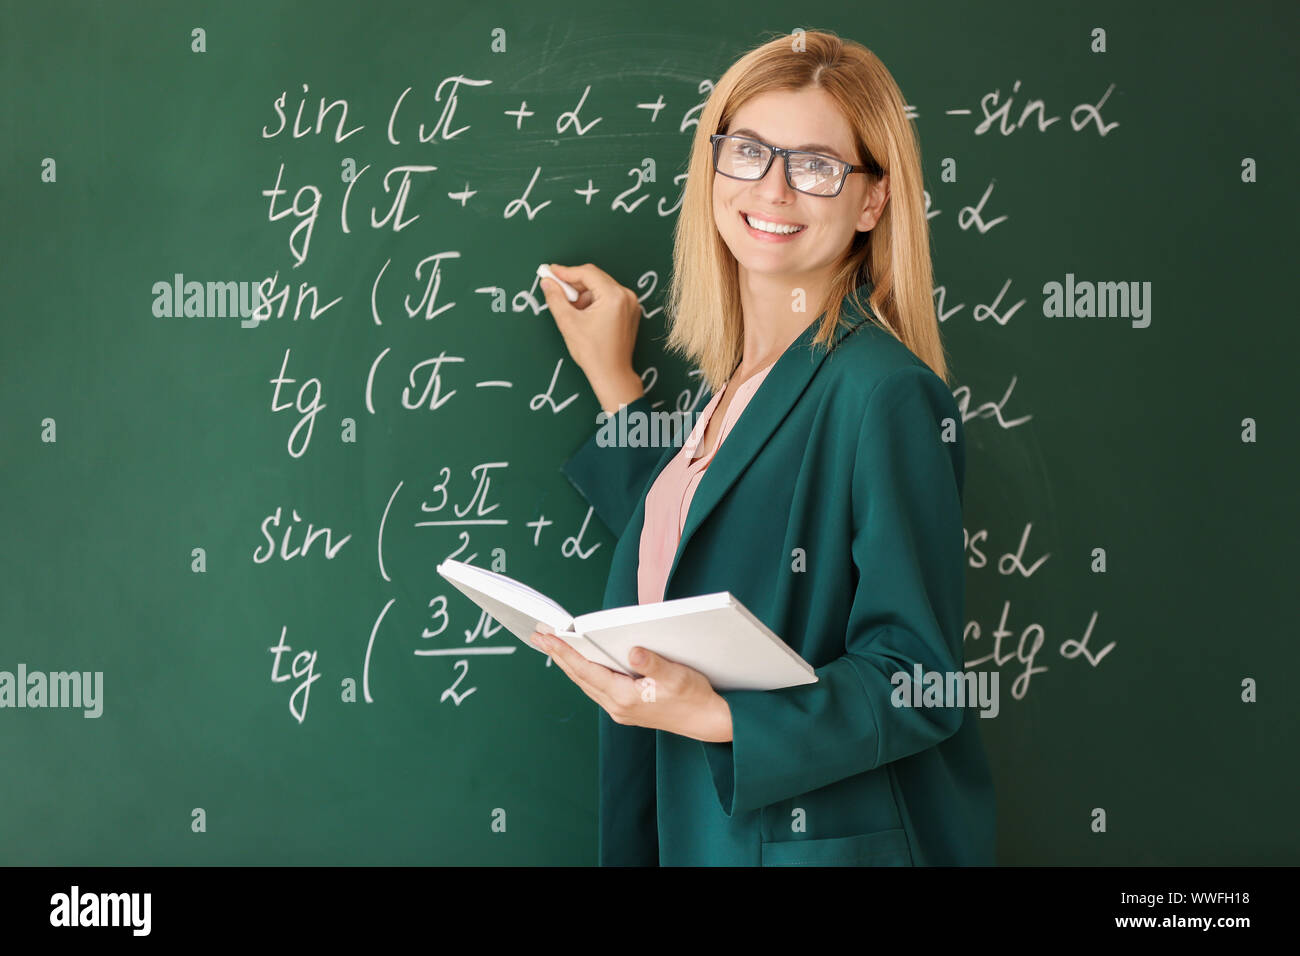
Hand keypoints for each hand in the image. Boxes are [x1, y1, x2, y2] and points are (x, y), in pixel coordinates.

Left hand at [529, 629, 732, 742]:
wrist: (709, 721)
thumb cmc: (695, 697)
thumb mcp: (677, 676)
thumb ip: (653, 664)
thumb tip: (632, 651)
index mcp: (624, 697)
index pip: (586, 670)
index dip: (564, 652)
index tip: (547, 637)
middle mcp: (617, 706)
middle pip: (579, 677)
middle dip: (558, 656)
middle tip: (538, 636)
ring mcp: (620, 709)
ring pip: (586, 683)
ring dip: (569, 664)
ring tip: (553, 646)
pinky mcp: (626, 708)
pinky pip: (597, 687)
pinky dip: (584, 672)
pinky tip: (582, 662)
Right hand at [538, 263, 644, 413]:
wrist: (612, 374)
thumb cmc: (593, 353)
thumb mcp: (568, 323)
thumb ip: (555, 298)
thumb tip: (547, 282)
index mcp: (614, 296)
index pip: (587, 273)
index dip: (565, 272)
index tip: (550, 271)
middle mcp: (627, 296)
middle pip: (595, 278)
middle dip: (574, 284)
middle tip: (556, 289)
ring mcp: (631, 304)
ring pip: (601, 287)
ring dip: (584, 294)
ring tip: (572, 311)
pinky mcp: (630, 311)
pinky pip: (609, 297)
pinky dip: (594, 301)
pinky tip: (584, 315)